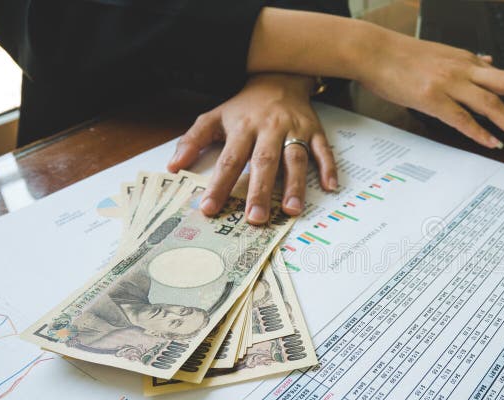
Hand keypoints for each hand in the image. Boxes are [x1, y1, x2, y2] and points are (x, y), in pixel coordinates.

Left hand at [167, 74, 336, 222]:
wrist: (278, 77)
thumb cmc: (245, 105)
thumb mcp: (214, 116)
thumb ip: (193, 140)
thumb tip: (173, 166)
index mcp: (243, 127)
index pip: (229, 159)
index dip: (219, 185)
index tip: (210, 209)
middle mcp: (270, 129)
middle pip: (264, 162)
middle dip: (260, 191)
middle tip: (255, 218)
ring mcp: (295, 130)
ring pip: (295, 159)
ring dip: (295, 185)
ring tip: (291, 210)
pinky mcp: (315, 131)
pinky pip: (323, 151)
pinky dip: (328, 168)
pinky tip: (330, 187)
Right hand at [358, 33, 503, 148]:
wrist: (372, 51)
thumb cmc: (402, 55)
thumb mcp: (442, 53)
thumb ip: (467, 62)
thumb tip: (488, 63)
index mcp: (467, 60)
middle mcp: (463, 69)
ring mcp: (448, 84)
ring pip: (491, 104)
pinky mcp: (431, 99)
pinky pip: (462, 118)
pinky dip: (480, 133)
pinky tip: (492, 143)